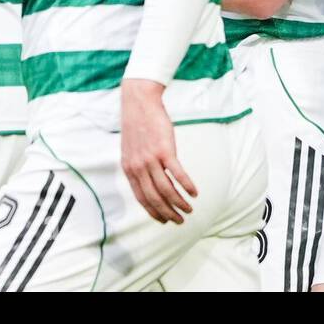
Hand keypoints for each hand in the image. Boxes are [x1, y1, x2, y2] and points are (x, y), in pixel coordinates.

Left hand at [120, 78, 196, 223]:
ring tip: (189, 209)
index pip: (142, 198)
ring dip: (180, 203)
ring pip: (167, 190)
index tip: (165, 220)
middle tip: (180, 221)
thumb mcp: (131, 150)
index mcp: (129, 169)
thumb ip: (137, 166)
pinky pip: (178, 174)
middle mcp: (138, 168)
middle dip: (168, 213)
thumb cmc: (138, 125)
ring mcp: (151, 160)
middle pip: (155, 198)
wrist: (139, 103)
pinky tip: (194, 193)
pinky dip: (187, 185)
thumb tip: (147, 180)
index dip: (154, 212)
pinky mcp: (165, 150)